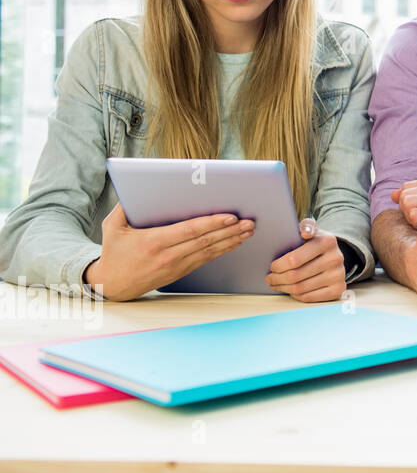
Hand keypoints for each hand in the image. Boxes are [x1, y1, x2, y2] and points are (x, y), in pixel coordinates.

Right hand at [87, 202, 254, 300]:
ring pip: (209, 251)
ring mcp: (176, 265)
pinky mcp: (180, 271)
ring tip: (248, 231)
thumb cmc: (113, 253)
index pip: (189, 231)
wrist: (111, 286)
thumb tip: (136, 186)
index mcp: (153, 242)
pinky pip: (205, 259)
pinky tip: (235, 243)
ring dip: (231, 240)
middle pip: (205, 241)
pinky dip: (222, 250)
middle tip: (249, 222)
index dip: (212, 224)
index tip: (230, 217)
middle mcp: (168, 255)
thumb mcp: (112, 227)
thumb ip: (124, 207)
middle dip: (230, 231)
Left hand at [266, 218, 347, 302]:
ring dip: (283, 288)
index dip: (279, 265)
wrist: (333, 255)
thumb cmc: (315, 243)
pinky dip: (296, 295)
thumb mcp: (311, 231)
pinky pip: (309, 297)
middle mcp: (336, 258)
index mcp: (327, 241)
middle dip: (277, 278)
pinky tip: (290, 290)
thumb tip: (305, 233)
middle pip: (296, 275)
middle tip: (269, 278)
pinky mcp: (338, 289)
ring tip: (276, 284)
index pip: (295, 259)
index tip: (272, 266)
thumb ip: (306, 227)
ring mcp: (338, 275)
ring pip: (300, 288)